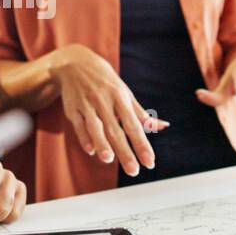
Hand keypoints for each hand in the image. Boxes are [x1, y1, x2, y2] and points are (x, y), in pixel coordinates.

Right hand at [48, 45, 169, 176]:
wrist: (76, 63)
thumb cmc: (106, 82)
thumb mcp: (125, 93)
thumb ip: (141, 114)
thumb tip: (163, 126)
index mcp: (121, 98)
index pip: (134, 125)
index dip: (142, 144)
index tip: (149, 162)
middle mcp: (104, 101)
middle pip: (116, 130)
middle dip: (125, 151)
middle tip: (133, 171)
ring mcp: (87, 105)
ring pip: (95, 126)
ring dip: (102, 143)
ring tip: (109, 159)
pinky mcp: (72, 108)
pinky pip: (78, 125)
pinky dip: (84, 137)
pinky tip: (91, 150)